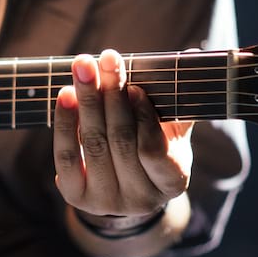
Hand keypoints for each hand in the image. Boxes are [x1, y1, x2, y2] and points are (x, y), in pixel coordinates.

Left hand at [53, 49, 192, 228]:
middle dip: (112, 95)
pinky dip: (65, 123)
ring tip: (83, 67)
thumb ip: (178, 99)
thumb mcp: (172, 130)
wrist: (123, 186)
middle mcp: (140, 199)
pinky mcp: (76, 197)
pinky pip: (66, 157)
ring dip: (87, 101)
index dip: (143, 118)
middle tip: (107, 58)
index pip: (154, 151)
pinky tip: (66, 94)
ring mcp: (106, 201)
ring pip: (93, 144)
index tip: (135, 87)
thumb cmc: (153, 147)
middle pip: (120, 141)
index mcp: (172, 182)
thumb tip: (193, 55)